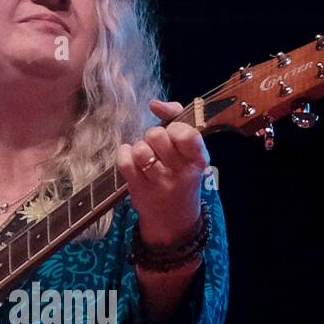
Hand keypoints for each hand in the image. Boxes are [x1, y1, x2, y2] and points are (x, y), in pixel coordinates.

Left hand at [116, 99, 208, 247]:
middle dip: (154, 136)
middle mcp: (181, 173)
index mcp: (198, 160)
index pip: (186, 133)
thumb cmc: (181, 175)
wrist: (174, 219)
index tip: (173, 134)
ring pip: (140, 149)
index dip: (175, 127)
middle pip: (157, 135)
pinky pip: (125, 161)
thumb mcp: (191, 151)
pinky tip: (132, 160)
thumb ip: (177, 119)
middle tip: (158, 148)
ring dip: (139, 148)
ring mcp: (159, 183)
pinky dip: (124, 155)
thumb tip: (155, 104)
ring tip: (146, 157)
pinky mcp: (139, 190)